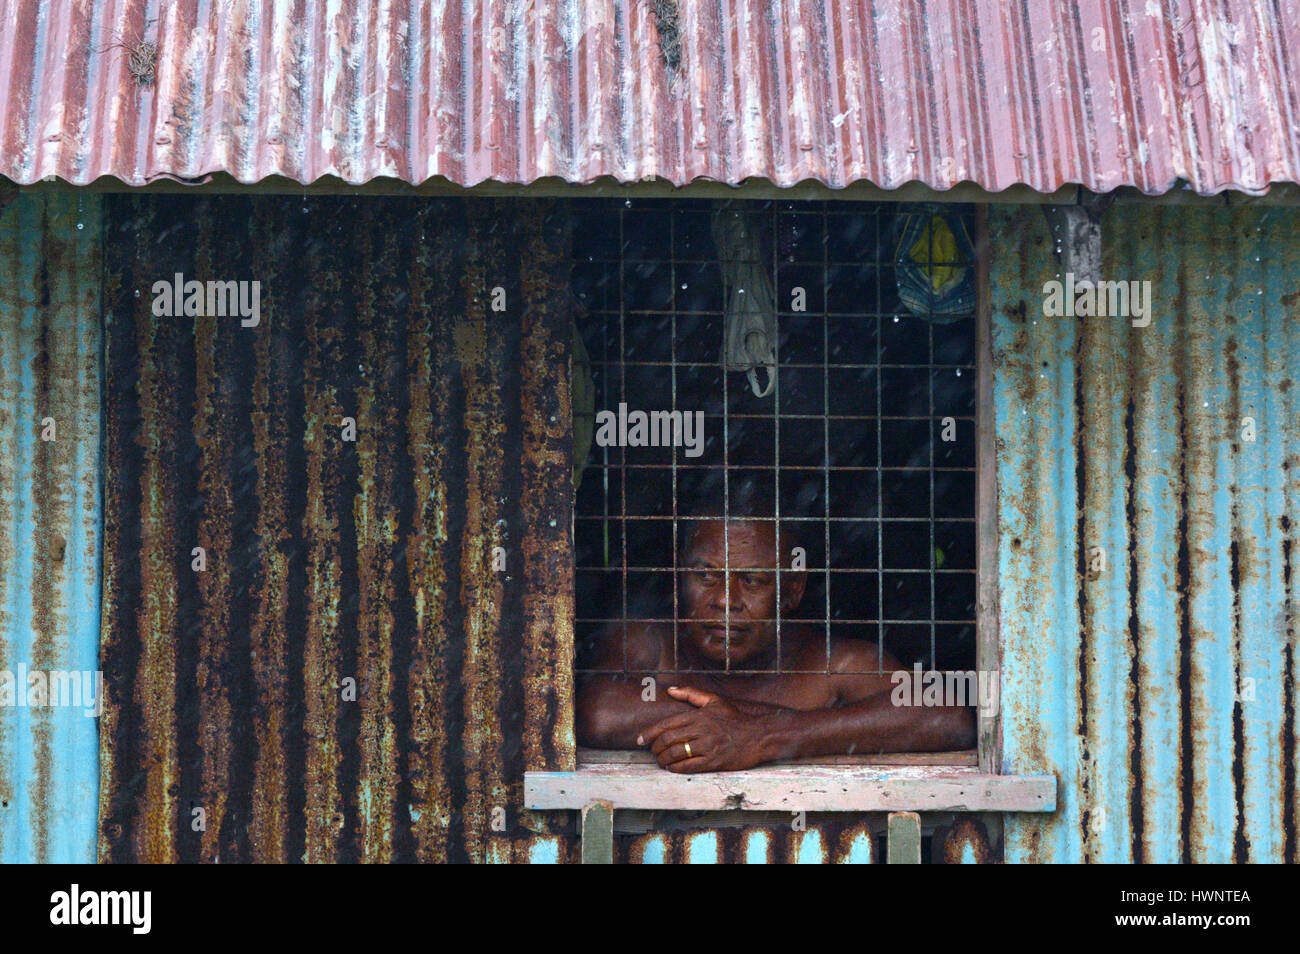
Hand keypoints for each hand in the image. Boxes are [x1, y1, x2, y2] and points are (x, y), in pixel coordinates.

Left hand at [637, 686, 770, 772]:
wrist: (759, 735)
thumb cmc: (735, 719)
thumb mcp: (715, 701)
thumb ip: (691, 694)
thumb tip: (670, 689)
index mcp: (698, 716)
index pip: (666, 725)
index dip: (650, 733)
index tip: (640, 740)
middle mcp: (701, 731)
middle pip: (668, 740)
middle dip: (655, 748)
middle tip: (652, 752)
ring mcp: (707, 747)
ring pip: (676, 754)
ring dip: (663, 760)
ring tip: (661, 761)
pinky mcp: (714, 762)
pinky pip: (688, 766)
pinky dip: (676, 769)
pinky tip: (672, 768)